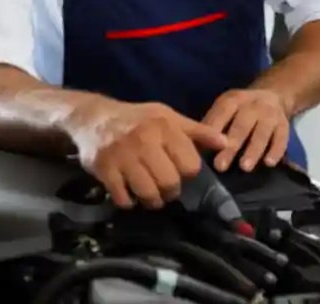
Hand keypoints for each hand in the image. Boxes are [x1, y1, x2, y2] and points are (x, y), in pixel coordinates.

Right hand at [67, 99, 226, 209]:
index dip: (188, 173)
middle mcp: (145, 140)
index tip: (180, 171)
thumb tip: (226, 143)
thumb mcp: (168, 117)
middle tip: (165, 188)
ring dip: (152, 201)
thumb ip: (197, 131)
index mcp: (164, 126)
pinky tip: (129, 194)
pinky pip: (123, 198)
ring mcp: (123, 155)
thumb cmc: (137, 119)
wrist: (93, 117)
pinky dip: (129, 202)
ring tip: (150, 195)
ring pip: (148, 193)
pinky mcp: (104, 169)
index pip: (190, 165)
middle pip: (170, 182)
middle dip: (171, 192)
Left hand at [202, 88, 291, 172]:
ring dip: (253, 150)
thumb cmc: (241, 109)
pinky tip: (269, 164)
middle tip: (220, 166)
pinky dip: (276, 151)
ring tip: (245, 168)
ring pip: (262, 132)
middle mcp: (253, 105)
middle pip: (241, 125)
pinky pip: (282, 138)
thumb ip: (212, 124)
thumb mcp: (225, 108)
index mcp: (233, 100)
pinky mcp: (284, 125)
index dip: (214, 130)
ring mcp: (270, 114)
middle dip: (231, 146)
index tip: (204, 149)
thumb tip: (194, 148)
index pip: (223, 113)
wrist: (274, 94)